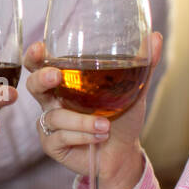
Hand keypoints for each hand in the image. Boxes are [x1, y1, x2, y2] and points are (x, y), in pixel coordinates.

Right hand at [23, 32, 162, 188]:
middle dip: (42, 78)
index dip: (35, 56)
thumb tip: (155, 36)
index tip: (41, 48)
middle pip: (33, 85)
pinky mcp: (52, 144)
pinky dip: (83, 135)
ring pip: (54, 116)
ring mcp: (50, 123)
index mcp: (65, 82)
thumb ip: (143, 64)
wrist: (124, 152)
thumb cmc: (122, 117)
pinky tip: (100, 135)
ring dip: (81, 120)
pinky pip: (61, 136)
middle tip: (55, 76)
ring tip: (106, 125)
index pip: (41, 64)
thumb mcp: (134, 89)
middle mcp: (53, 100)